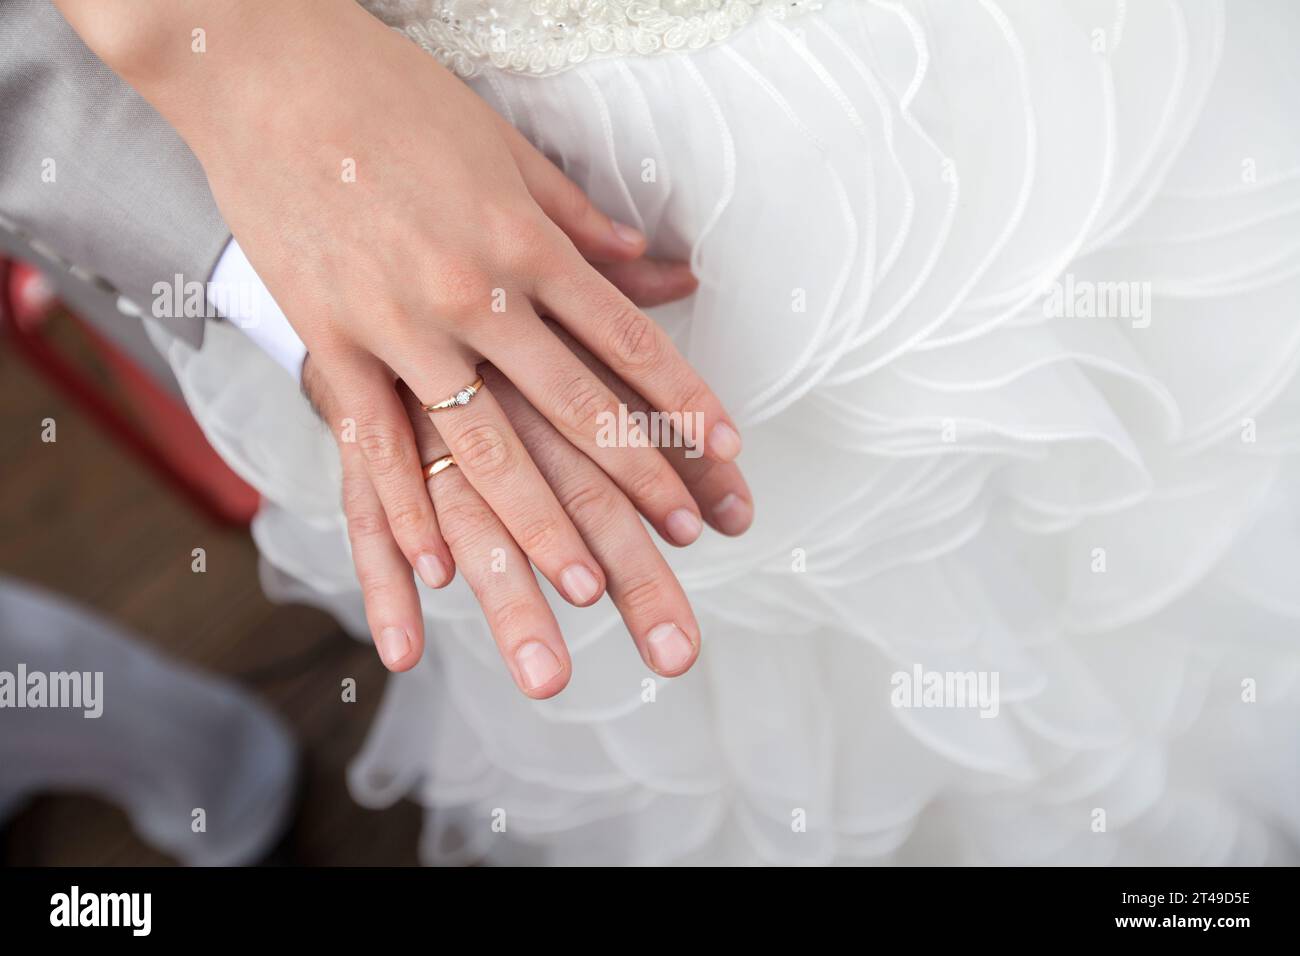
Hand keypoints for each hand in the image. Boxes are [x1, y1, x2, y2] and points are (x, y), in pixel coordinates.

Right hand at [59, 0, 743, 614]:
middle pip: (572, 402)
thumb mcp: (504, 149)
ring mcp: (397, 324)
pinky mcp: (326, 341)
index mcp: (525, 240)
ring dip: (538, 521)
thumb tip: (657, 261)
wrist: (263, 68)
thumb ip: (580, 219)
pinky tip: (439, 569)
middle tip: (684, 541)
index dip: (682, 399)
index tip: (727, 450)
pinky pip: (373, 443)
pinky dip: (406, 509)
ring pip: (481, 444)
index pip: (625, 337)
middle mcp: (472, 291)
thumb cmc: (393, 98)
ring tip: (584, 585)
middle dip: (636, 477)